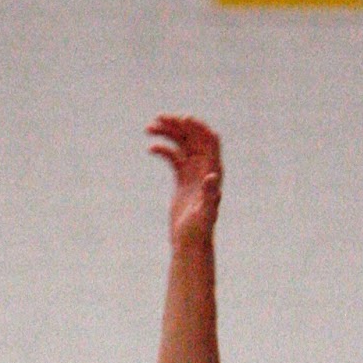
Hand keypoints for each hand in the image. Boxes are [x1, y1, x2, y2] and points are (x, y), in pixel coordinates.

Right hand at [147, 114, 222, 246]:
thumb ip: (210, 194)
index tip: (182, 119)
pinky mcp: (182, 178)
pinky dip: (162, 149)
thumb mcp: (204, 212)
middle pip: (193, 137)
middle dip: (178, 126)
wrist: (189, 243)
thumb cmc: (199, 231)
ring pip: (181, 144)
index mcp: (213, 171)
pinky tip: (150, 149)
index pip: (209, 140)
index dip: (198, 127)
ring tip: (150, 128)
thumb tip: (212, 177)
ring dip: (167, 133)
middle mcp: (204, 168)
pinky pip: (173, 156)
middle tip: (160, 118)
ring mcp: (193, 172)